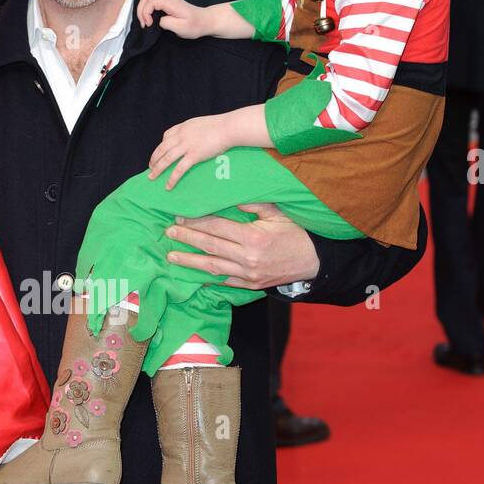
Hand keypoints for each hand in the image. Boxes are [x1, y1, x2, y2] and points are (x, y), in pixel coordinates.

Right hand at [136, 0, 210, 34]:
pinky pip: (152, 2)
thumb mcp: (181, 28)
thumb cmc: (195, 25)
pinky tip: (150, 20)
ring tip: (146, 23)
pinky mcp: (167, 3)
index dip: (145, 13)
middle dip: (141, 11)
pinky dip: (147, 10)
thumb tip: (157, 21)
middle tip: (145, 25)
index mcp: (170, 2)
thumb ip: (167, 23)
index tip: (149, 25)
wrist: (205, 20)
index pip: (150, 1)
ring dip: (143, 10)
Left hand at [148, 113, 232, 189]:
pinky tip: (168, 186)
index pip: (167, 135)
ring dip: (157, 169)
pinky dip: (172, 179)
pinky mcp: (194, 156)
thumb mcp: (202, 124)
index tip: (160, 152)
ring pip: (166, 159)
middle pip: (162, 148)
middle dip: (154, 159)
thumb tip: (195, 137)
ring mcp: (186, 146)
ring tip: (151, 178)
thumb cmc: (221, 126)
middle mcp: (181, 136)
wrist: (229, 128)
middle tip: (150, 167)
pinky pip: (179, 170)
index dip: (161, 145)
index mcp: (184, 127)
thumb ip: (194, 130)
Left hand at [163, 203, 320, 288]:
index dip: (197, 221)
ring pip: (212, 267)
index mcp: (253, 238)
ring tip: (171, 256)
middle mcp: (247, 258)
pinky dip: (208, 277)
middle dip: (187, 238)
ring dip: (189, 261)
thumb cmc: (297, 233)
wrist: (314, 262)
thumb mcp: (278, 214)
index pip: (218, 227)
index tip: (180, 216)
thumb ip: (254, 205)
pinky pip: (224, 282)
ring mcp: (247, 275)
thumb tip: (230, 198)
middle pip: (210, 247)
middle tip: (168, 232)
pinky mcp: (250, 286)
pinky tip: (193, 273)